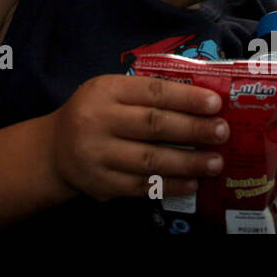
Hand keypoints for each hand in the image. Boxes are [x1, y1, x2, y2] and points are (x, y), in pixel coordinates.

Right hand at [48, 74, 228, 201]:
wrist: (54, 150)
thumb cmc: (93, 113)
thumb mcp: (109, 92)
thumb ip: (145, 93)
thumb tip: (199, 100)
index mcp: (104, 91)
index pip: (151, 91)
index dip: (185, 98)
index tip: (215, 103)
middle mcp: (98, 120)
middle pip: (153, 125)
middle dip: (193, 129)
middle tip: (222, 132)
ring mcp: (97, 154)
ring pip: (150, 160)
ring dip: (188, 162)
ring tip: (215, 162)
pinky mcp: (101, 184)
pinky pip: (142, 186)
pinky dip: (171, 185)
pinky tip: (192, 183)